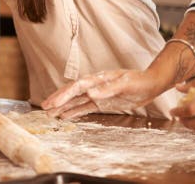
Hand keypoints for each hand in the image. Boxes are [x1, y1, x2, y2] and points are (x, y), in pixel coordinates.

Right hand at [41, 69, 164, 117]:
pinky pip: (84, 107)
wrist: (150, 84)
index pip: (76, 87)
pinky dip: (73, 112)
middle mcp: (94, 86)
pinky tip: (65, 116)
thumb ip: (107, 89)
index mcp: (98, 79)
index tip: (54, 103)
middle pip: (72, 92)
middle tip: (44, 107)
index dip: (64, 95)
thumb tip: (90, 93)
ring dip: (63, 106)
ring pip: (75, 100)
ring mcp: (97, 94)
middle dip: (58, 99)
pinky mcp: (101, 102)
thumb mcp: (125, 84)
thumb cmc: (138, 81)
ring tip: (49, 113)